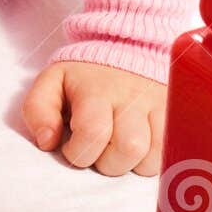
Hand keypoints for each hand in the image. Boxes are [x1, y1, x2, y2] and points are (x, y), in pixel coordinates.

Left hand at [21, 60, 165, 175]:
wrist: (125, 47)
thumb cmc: (83, 77)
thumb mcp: (52, 82)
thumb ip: (38, 109)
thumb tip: (46, 142)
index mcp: (96, 88)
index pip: (92, 132)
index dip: (79, 151)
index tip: (72, 146)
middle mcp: (130, 96)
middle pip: (127, 148)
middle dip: (106, 162)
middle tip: (97, 149)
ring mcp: (156, 105)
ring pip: (151, 156)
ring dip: (130, 164)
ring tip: (116, 149)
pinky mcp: (173, 115)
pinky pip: (169, 153)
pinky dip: (152, 161)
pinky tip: (137, 151)